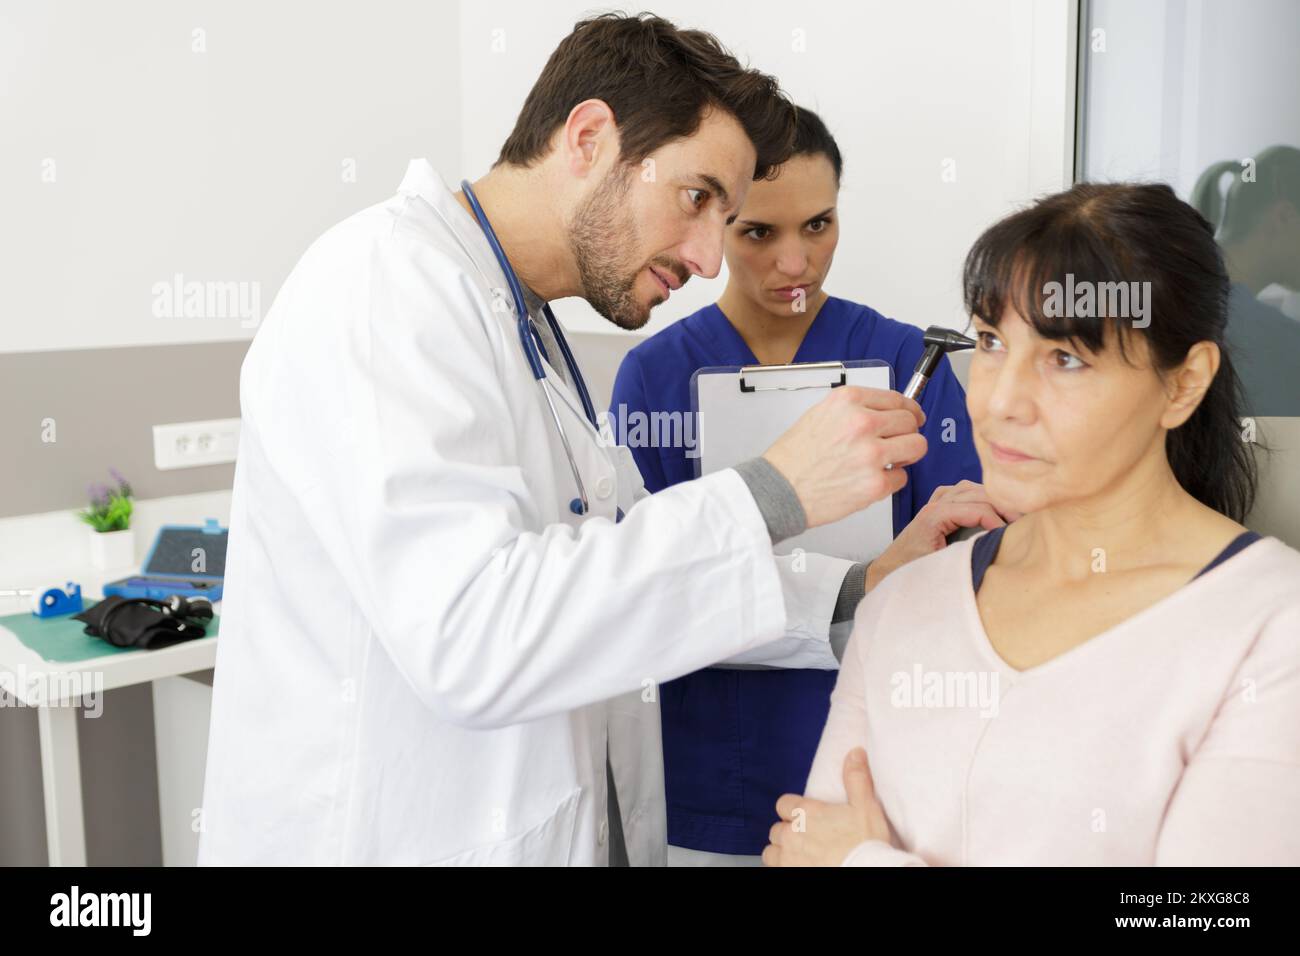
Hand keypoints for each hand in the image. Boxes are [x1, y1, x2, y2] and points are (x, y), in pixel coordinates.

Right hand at [763, 386, 926, 528]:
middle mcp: (862, 423)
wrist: (778, 489)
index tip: (913, 416)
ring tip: (887, 461)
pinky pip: (902, 477)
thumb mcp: (820, 414)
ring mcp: (871, 454)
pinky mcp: (875, 483)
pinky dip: (890, 480)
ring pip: (916, 447)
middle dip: (906, 433)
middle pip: (910, 422)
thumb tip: (887, 413)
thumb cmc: (794, 457)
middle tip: (896, 443)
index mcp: (848, 401)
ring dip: (905, 455)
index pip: (897, 399)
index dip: (909, 410)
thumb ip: (854, 410)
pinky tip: (869, 479)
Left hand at [763, 747, 891, 866]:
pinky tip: (797, 867)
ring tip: (799, 856)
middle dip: (788, 833)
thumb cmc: (865, 845)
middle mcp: (791, 834)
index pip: (783, 804)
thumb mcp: (866, 807)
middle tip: (807, 840)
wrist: (866, 872)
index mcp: (806, 812)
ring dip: (782, 852)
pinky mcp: (786, 873)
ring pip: (771, 851)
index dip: (792, 811)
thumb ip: (856, 779)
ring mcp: (787, 857)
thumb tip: (855, 753)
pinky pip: (772, 868)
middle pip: (777, 829)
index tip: (805, 818)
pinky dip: (782, 867)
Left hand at [866, 480, 1019, 590]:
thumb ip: (965, 553)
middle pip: (978, 493)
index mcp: (935, 516)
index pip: (978, 508)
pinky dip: (976, 495)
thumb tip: (994, 545)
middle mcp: (935, 505)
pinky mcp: (935, 508)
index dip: (1000, 520)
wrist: (885, 573)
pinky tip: (987, 507)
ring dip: (991, 498)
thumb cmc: (907, 572)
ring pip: (970, 488)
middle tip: (1023, 521)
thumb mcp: (939, 566)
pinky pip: (959, 491)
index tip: (1014, 534)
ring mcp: (934, 504)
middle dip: (1002, 505)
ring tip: (1011, 514)